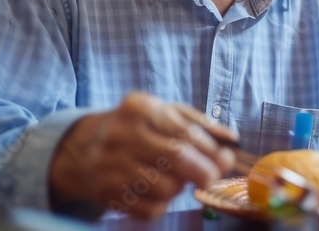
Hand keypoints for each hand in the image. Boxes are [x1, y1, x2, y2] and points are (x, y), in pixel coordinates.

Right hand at [49, 92, 237, 218]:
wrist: (86, 147)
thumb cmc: (139, 128)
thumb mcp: (166, 113)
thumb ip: (201, 124)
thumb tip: (231, 140)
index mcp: (140, 108)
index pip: (185, 132)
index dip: (211, 149)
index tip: (225, 159)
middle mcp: (122, 135)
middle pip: (177, 157)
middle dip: (204, 171)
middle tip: (211, 177)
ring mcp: (110, 166)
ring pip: (165, 187)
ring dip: (179, 188)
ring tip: (174, 178)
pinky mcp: (106, 193)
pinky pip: (148, 209)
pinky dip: (162, 204)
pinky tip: (157, 191)